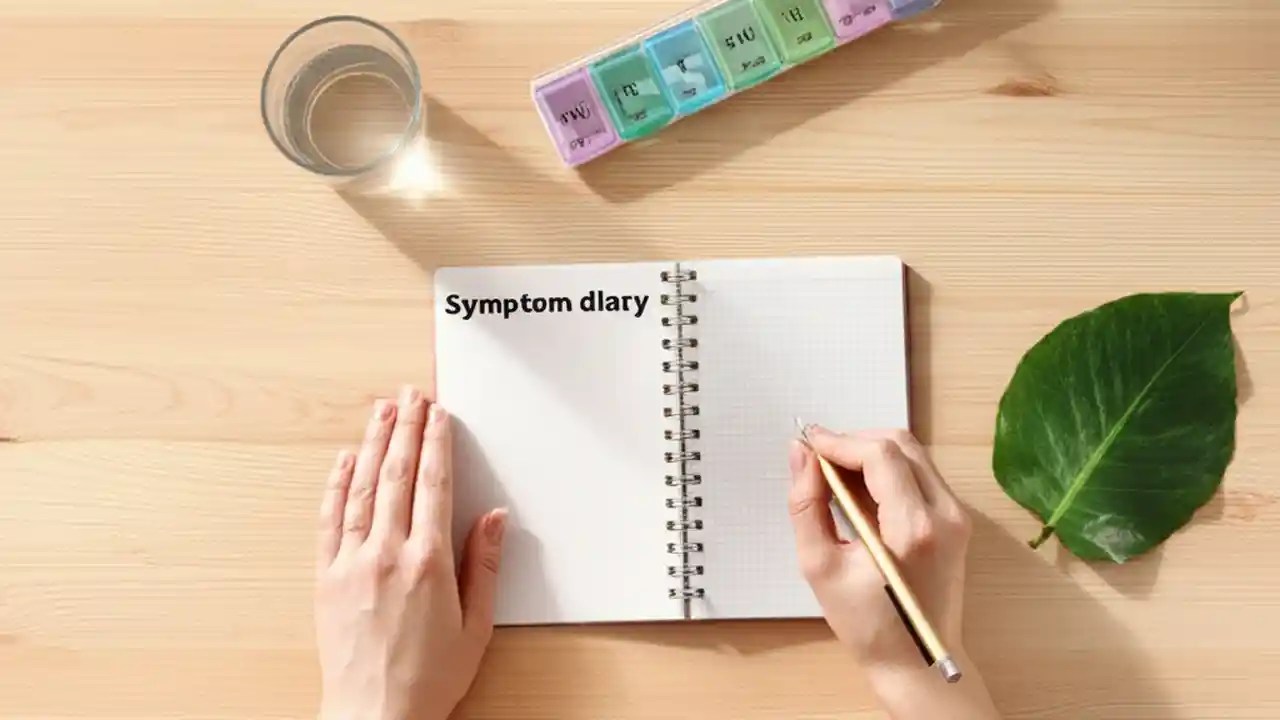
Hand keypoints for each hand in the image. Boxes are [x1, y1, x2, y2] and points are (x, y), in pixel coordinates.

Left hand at [315, 386, 506, 719]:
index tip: (439, 415)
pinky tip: (343, 460)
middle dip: (405, 428)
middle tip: (411, 394)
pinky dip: (336, 485)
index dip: (435, 444)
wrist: (374, 716)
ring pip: (361, 488)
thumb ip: (483, 565)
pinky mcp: (326, 578)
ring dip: (372, 444)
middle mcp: (386, 554)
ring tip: (381, 410)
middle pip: (396, 475)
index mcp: (428, 563)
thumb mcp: (476, 625)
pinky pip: (329, 519)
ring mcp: (350, 563)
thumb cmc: (429, 678)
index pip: (432, 485)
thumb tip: (492, 518)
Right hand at [788, 428, 998, 719]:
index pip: (880, 455)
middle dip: (854, 442)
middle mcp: (945, 514)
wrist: (918, 663)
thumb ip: (806, 505)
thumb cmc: (868, 626)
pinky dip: (887, 471)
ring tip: (835, 476)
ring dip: (870, 453)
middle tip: (818, 459)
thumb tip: (800, 455)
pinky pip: (920, 474)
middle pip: (900, 445)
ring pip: (912, 454)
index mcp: (914, 529)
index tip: (808, 444)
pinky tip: (860, 493)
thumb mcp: (821, 566)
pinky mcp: (955, 521)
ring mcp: (956, 516)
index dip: (839, 442)